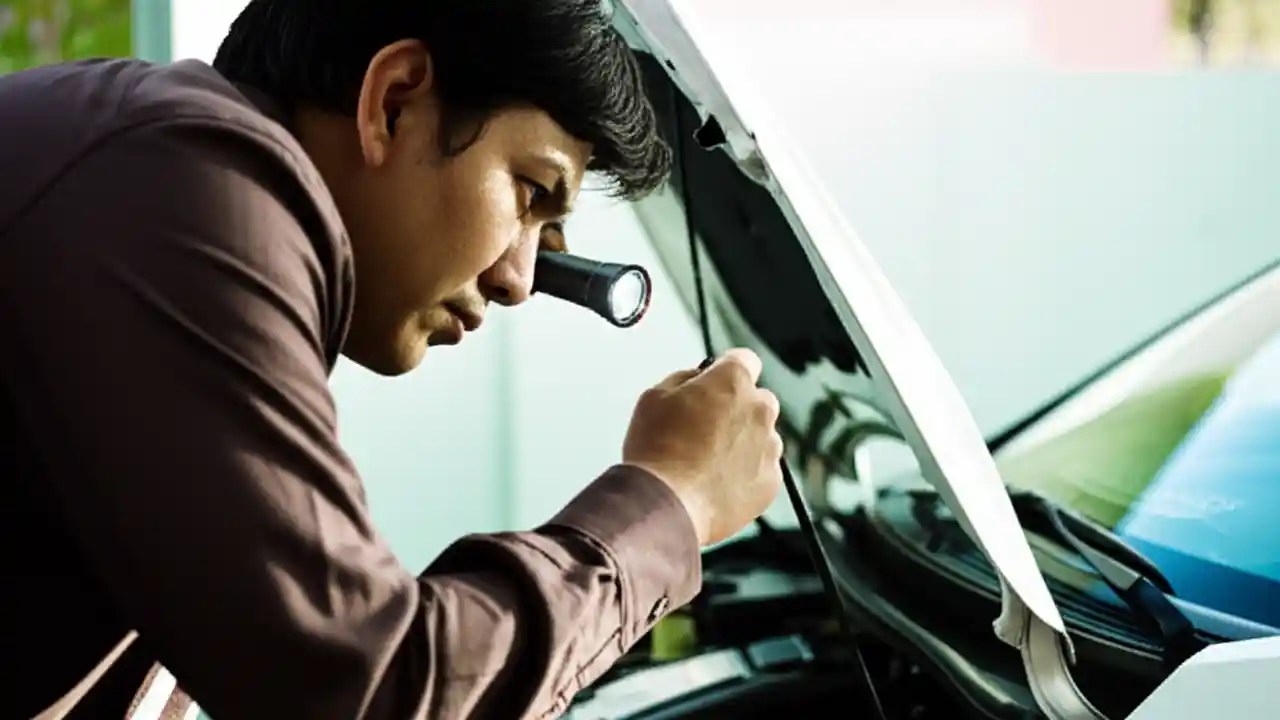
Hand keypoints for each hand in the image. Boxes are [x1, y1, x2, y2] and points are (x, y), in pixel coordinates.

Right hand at [622, 348, 783, 545]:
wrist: (665, 505)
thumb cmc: (656, 451)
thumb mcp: (654, 396)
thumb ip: (685, 378)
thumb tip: (698, 380)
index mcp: (733, 381)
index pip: (744, 360)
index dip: (726, 371)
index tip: (716, 383)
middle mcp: (759, 409)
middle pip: (756, 399)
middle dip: (736, 409)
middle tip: (704, 428)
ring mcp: (769, 447)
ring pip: (761, 436)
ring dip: (742, 442)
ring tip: (706, 462)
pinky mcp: (771, 481)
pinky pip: (762, 469)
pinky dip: (745, 473)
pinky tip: (716, 481)